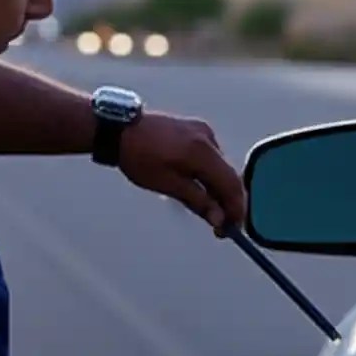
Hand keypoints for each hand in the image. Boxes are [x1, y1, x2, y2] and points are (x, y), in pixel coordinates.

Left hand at [119, 112, 244, 235]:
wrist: (119, 128)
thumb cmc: (138, 156)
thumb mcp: (168, 185)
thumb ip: (198, 201)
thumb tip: (219, 219)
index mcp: (203, 151)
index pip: (232, 184)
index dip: (236, 208)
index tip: (233, 227)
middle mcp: (208, 138)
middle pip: (229, 175)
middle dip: (227, 201)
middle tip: (221, 224)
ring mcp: (202, 131)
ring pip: (221, 166)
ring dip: (218, 188)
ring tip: (207, 209)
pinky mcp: (195, 129)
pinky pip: (212, 156)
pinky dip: (210, 174)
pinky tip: (199, 187)